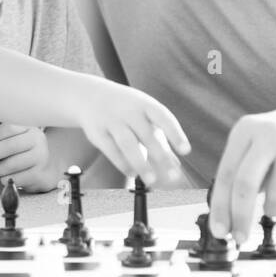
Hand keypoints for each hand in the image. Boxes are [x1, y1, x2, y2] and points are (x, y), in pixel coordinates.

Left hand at [0, 123, 56, 191]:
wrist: (45, 167)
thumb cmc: (19, 151)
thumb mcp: (6, 140)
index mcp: (28, 127)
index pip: (9, 127)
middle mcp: (37, 140)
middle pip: (11, 145)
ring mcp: (41, 157)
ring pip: (13, 164)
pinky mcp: (40, 174)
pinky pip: (17, 178)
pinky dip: (6, 179)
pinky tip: (6, 176)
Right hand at [75, 81, 190, 186]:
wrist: (89, 95)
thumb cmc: (124, 107)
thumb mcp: (143, 113)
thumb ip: (160, 137)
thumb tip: (176, 163)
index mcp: (145, 104)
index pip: (163, 117)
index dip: (175, 134)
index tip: (186, 151)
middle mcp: (129, 111)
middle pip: (147, 134)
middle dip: (161, 156)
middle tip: (173, 176)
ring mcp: (111, 120)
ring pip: (128, 144)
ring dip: (141, 163)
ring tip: (151, 180)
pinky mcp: (97, 132)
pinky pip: (111, 150)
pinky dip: (122, 164)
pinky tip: (133, 173)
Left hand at [210, 106, 275, 242]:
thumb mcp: (252, 150)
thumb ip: (237, 180)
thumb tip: (225, 224)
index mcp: (245, 130)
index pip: (226, 173)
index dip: (220, 206)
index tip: (220, 232)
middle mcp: (269, 131)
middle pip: (246, 183)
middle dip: (241, 216)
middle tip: (241, 239)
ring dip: (273, 208)